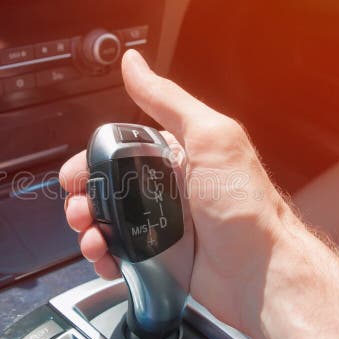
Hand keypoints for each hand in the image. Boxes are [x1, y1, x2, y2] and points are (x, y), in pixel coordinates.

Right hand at [59, 49, 299, 336]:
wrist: (261, 274)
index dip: (93, 160)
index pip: (121, 151)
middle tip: (78, 208)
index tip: (76, 172)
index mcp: (179, 157)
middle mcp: (168, 191)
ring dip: (87, 228)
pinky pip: (119, 256)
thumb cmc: (246, 205)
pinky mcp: (160, 260)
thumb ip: (168, 100)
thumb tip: (134, 64)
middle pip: (108, 189)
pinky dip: (103, 257)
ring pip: (107, 223)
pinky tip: (103, 257)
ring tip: (89, 236)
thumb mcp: (210, 138)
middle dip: (84, 197)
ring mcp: (162, 227)